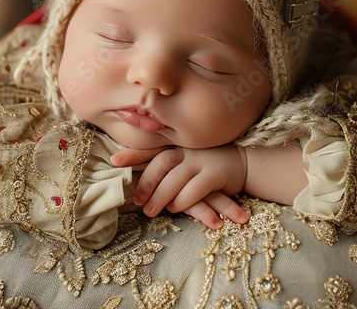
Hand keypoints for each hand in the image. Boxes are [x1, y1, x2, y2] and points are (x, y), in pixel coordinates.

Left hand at [113, 146, 249, 228]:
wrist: (242, 164)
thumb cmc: (207, 166)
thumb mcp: (186, 161)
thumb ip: (167, 167)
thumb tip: (137, 183)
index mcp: (177, 145)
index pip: (152, 148)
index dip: (133, 154)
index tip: (114, 161)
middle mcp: (187, 149)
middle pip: (161, 164)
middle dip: (146, 183)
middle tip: (136, 202)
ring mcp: (201, 159)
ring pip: (175, 179)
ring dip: (161, 197)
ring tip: (150, 212)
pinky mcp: (215, 173)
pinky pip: (194, 189)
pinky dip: (183, 201)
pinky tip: (175, 209)